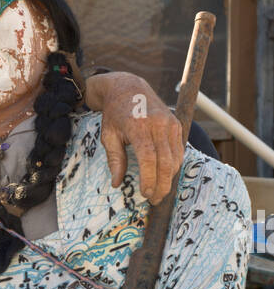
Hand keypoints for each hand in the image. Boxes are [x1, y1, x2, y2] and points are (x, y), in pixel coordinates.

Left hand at [85, 71, 183, 204]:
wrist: (129, 88)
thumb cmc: (115, 114)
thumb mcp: (108, 136)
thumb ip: (114, 160)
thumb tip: (117, 183)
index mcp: (139, 127)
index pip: (149, 159)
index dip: (149, 179)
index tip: (145, 194)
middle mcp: (159, 125)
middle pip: (166, 162)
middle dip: (162, 185)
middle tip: (154, 200)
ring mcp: (171, 124)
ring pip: (176, 159)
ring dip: (169, 179)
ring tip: (159, 192)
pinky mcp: (177, 125)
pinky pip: (179, 151)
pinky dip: (173, 167)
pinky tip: (165, 177)